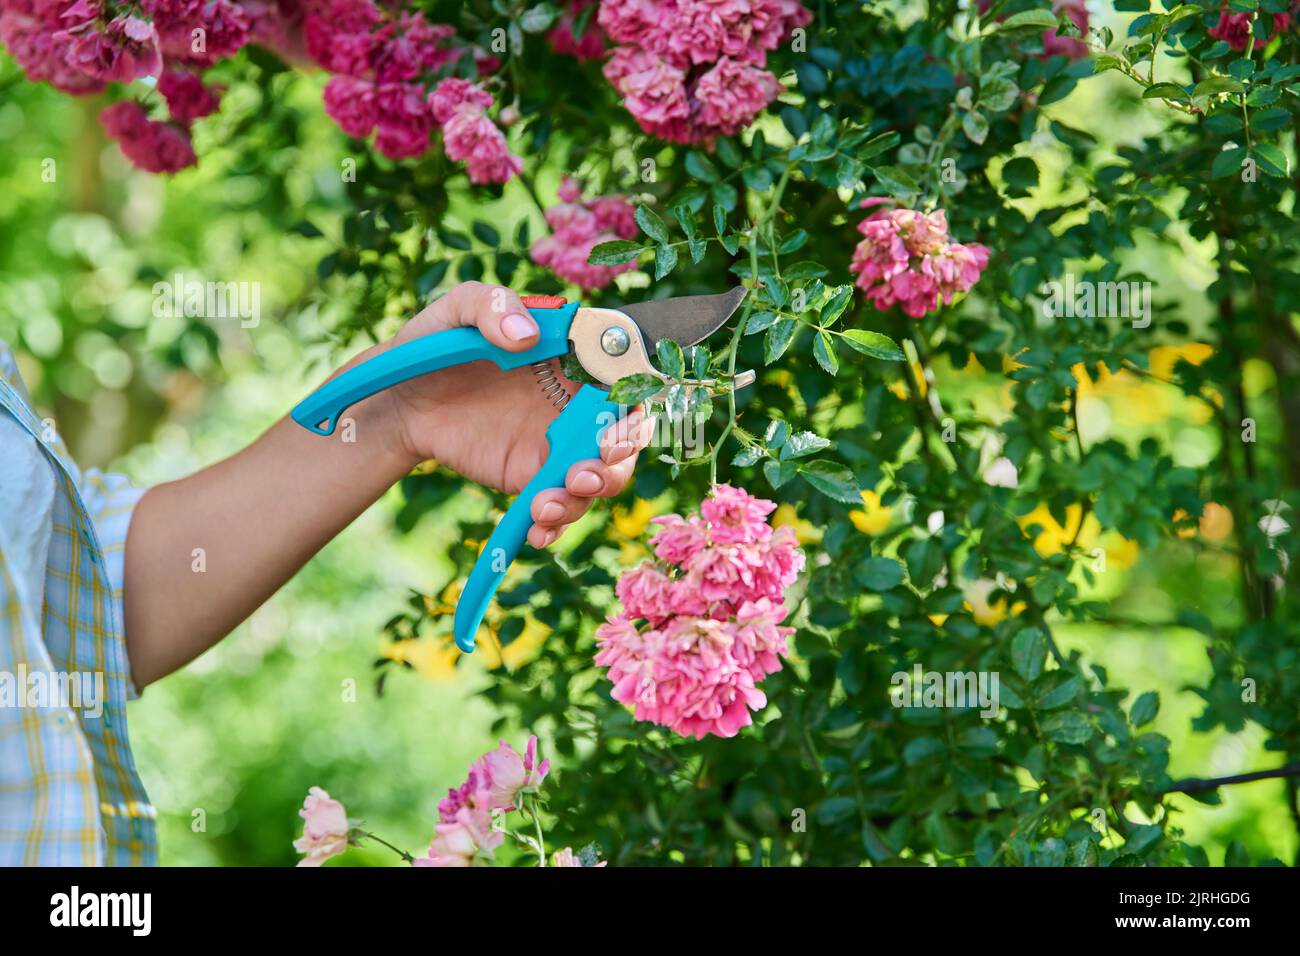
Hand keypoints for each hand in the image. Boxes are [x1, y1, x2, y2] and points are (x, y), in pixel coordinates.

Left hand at [380, 281, 652, 546]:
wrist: (399, 399)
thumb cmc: (436, 344)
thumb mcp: (458, 309)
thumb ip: (492, 306)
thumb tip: (525, 336)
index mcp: (576, 357)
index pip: (628, 378)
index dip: (634, 403)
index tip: (614, 425)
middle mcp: (579, 403)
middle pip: (627, 436)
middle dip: (618, 461)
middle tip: (584, 473)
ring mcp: (559, 444)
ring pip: (601, 478)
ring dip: (587, 497)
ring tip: (546, 505)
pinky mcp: (533, 477)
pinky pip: (560, 506)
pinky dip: (555, 525)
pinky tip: (536, 530)